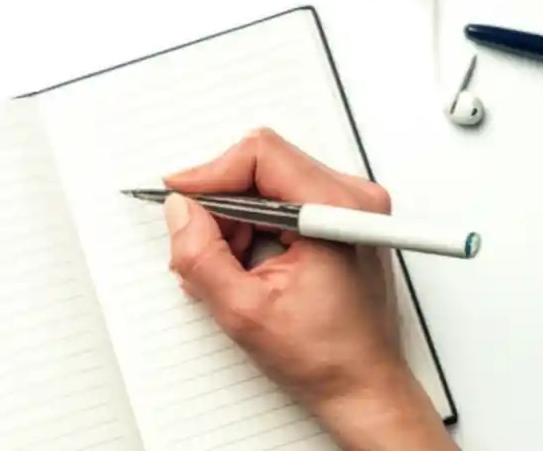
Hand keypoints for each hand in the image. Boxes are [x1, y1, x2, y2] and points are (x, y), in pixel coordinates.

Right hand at [163, 129, 455, 450]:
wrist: (363, 388)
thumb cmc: (327, 358)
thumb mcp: (244, 311)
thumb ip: (202, 256)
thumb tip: (179, 211)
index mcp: (337, 210)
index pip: (260, 155)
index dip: (210, 173)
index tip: (179, 196)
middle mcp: (351, 199)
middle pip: (260, 168)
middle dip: (221, 208)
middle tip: (206, 251)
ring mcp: (347, 208)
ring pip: (265, 185)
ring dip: (234, 222)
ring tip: (232, 270)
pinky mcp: (338, 219)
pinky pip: (279, 202)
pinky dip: (252, 230)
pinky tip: (248, 267)